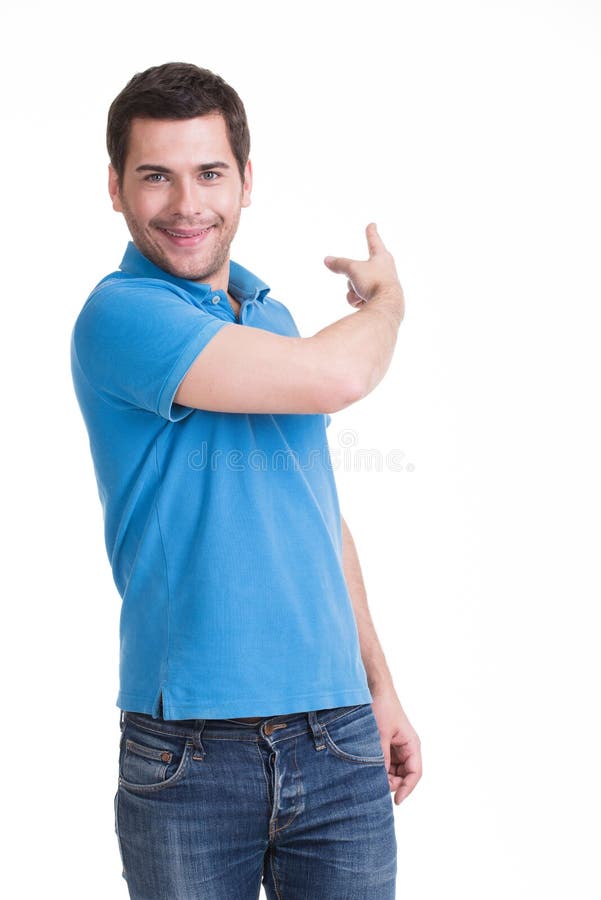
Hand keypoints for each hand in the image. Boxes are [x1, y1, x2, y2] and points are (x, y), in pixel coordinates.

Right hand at [324, 223, 402, 307]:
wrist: (386, 307)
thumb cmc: (373, 282)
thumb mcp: (353, 269)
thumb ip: (340, 264)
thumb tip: (327, 259)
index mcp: (381, 257)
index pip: (374, 240)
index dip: (371, 232)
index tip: (372, 225)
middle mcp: (384, 269)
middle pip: (358, 269)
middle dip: (352, 278)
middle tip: (357, 284)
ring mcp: (382, 285)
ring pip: (357, 284)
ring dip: (353, 291)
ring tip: (361, 294)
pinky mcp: (379, 299)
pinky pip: (360, 297)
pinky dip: (357, 300)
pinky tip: (362, 304)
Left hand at [371, 686, 421, 804]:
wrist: (373, 688)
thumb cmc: (381, 707)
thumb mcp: (380, 735)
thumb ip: (382, 758)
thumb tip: (382, 780)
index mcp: (412, 744)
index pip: (415, 773)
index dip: (407, 789)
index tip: (396, 801)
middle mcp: (407, 747)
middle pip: (404, 775)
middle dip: (393, 783)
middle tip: (376, 785)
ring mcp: (397, 746)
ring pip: (394, 771)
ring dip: (385, 776)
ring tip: (370, 775)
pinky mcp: (387, 744)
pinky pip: (387, 762)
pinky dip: (380, 768)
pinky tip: (368, 767)